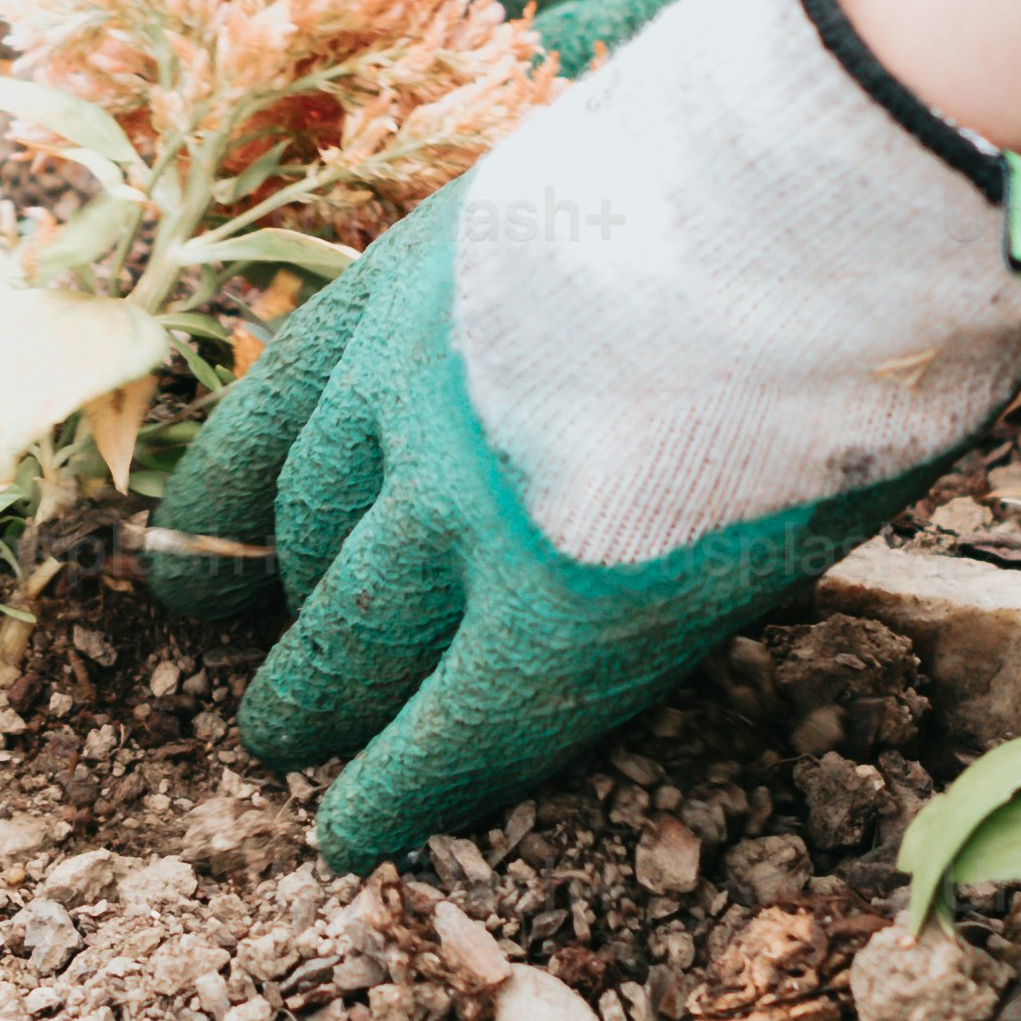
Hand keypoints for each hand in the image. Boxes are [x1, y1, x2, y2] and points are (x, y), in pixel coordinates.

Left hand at [152, 0, 1020, 862]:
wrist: (835, 201)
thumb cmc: (774, 189)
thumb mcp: (595, 214)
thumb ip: (556, 304)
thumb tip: (606, 359)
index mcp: (410, 286)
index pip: (274, 412)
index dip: (226, 502)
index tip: (184, 555)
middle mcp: (401, 399)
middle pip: (305, 534)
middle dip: (280, 614)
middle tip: (266, 673)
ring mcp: (460, 512)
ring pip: (346, 635)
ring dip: (314, 699)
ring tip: (291, 744)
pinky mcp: (550, 617)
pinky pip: (448, 729)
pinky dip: (396, 790)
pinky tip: (359, 831)